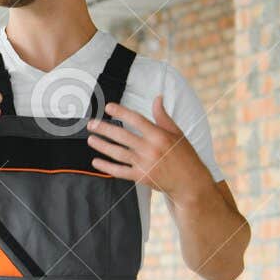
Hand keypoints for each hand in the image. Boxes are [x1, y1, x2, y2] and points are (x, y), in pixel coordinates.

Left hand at [87, 97, 212, 200]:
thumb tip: (157, 98)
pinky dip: (106, 167)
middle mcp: (150, 149)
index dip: (121, 112)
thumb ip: (163, 116)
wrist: (189, 182)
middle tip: (91, 124)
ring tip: (90, 139)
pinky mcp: (141, 177)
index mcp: (159, 135)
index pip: (136, 119)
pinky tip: (96, 162)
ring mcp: (144, 164)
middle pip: (122, 136)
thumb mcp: (177, 133)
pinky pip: (120, 171)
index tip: (108, 107)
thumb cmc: (184, 155)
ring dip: (102, 146)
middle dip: (104, 129)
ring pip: (118, 153)